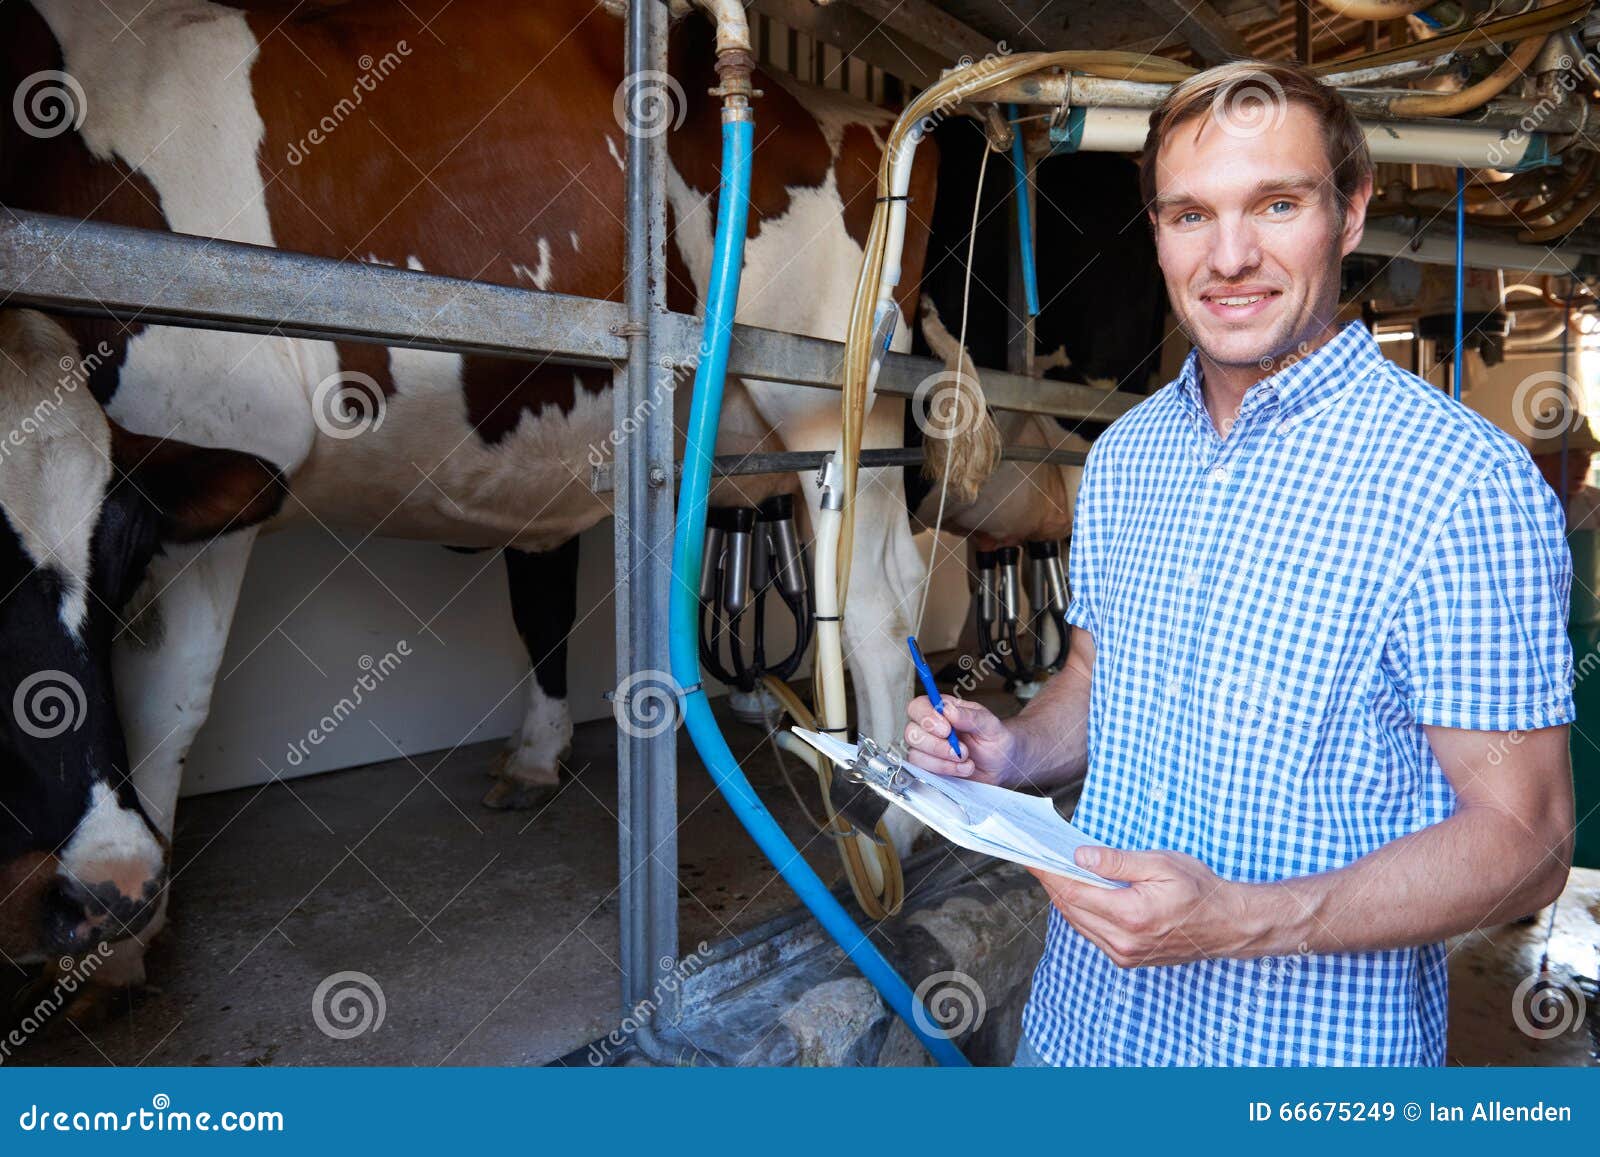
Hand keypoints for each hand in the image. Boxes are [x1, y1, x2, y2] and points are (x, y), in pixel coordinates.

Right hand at [903, 695, 1016, 785]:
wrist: (1002, 766)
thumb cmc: (995, 740)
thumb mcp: (990, 724)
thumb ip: (970, 716)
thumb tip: (948, 710)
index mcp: (942, 710)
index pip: (918, 707)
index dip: (926, 718)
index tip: (946, 729)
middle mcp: (930, 729)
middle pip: (911, 732)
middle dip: (937, 745)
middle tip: (960, 749)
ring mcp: (928, 750)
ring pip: (915, 755)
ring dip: (943, 761)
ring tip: (966, 760)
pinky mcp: (930, 769)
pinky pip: (923, 771)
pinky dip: (945, 771)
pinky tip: (962, 769)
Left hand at [1027, 848, 1259, 967]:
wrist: (1228, 925)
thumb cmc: (1199, 890)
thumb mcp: (1161, 864)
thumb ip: (1118, 862)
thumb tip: (1080, 856)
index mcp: (1130, 915)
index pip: (1073, 891)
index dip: (1047, 871)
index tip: (1028, 854)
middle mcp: (1122, 941)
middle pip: (1070, 908)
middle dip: (1050, 881)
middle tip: (1035, 856)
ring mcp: (1124, 955)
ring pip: (1077, 923)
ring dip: (1062, 897)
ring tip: (1051, 870)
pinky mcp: (1126, 959)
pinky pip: (1091, 933)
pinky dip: (1079, 911)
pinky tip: (1076, 891)